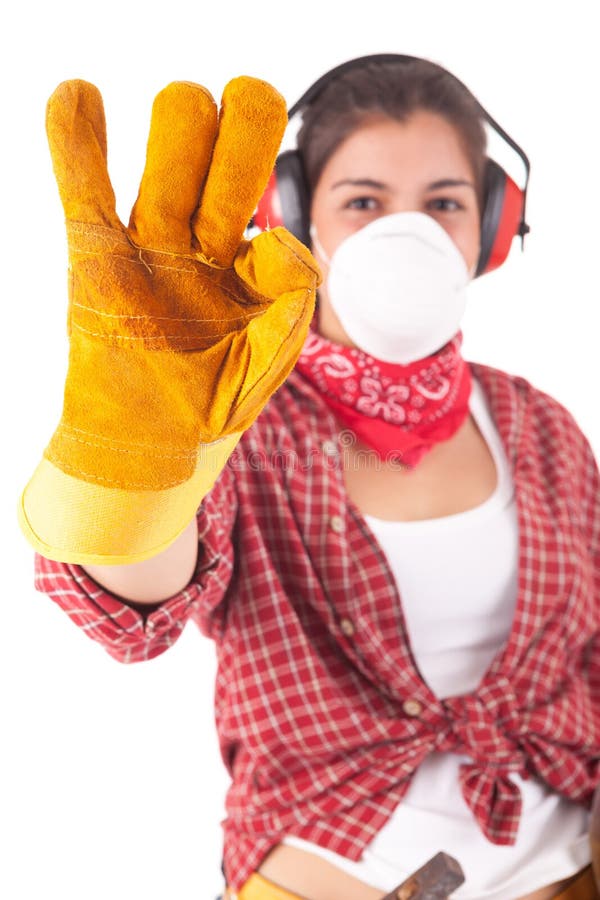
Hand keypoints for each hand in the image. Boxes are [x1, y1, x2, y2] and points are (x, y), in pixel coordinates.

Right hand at [45, 77, 319, 491]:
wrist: (148, 445)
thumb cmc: (209, 406)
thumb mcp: (261, 369)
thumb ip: (286, 312)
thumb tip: (284, 245)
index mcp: (245, 268)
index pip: (276, 217)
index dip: (293, 229)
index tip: (266, 253)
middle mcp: (199, 245)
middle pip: (223, 166)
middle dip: (242, 133)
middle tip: (250, 100)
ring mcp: (148, 245)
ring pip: (166, 167)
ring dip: (180, 129)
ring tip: (188, 105)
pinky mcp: (95, 256)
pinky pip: (85, 190)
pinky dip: (77, 143)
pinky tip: (80, 95)